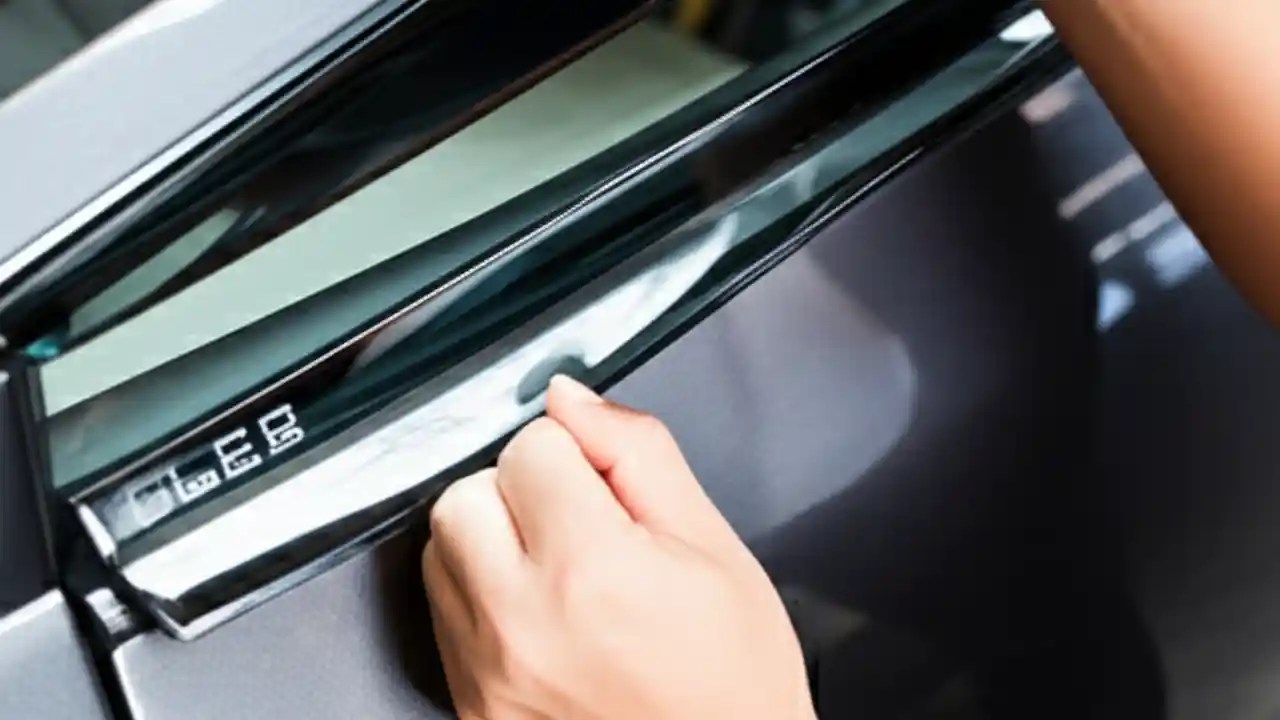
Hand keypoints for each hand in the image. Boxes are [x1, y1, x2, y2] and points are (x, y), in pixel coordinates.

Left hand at [423, 375, 815, 719]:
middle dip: (519, 490)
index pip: (530, 447)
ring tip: (561, 573)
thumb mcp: (711, 546)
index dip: (576, 454)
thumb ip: (636, 454)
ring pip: (443, 549)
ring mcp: (485, 674)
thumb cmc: (734, 678)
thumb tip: (569, 396)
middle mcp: (519, 624)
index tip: (607, 489)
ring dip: (491, 540)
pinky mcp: (470, 705)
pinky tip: (543, 614)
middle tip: (580, 524)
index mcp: (590, 571)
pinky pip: (444, 613)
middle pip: (466, 494)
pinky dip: (482, 595)